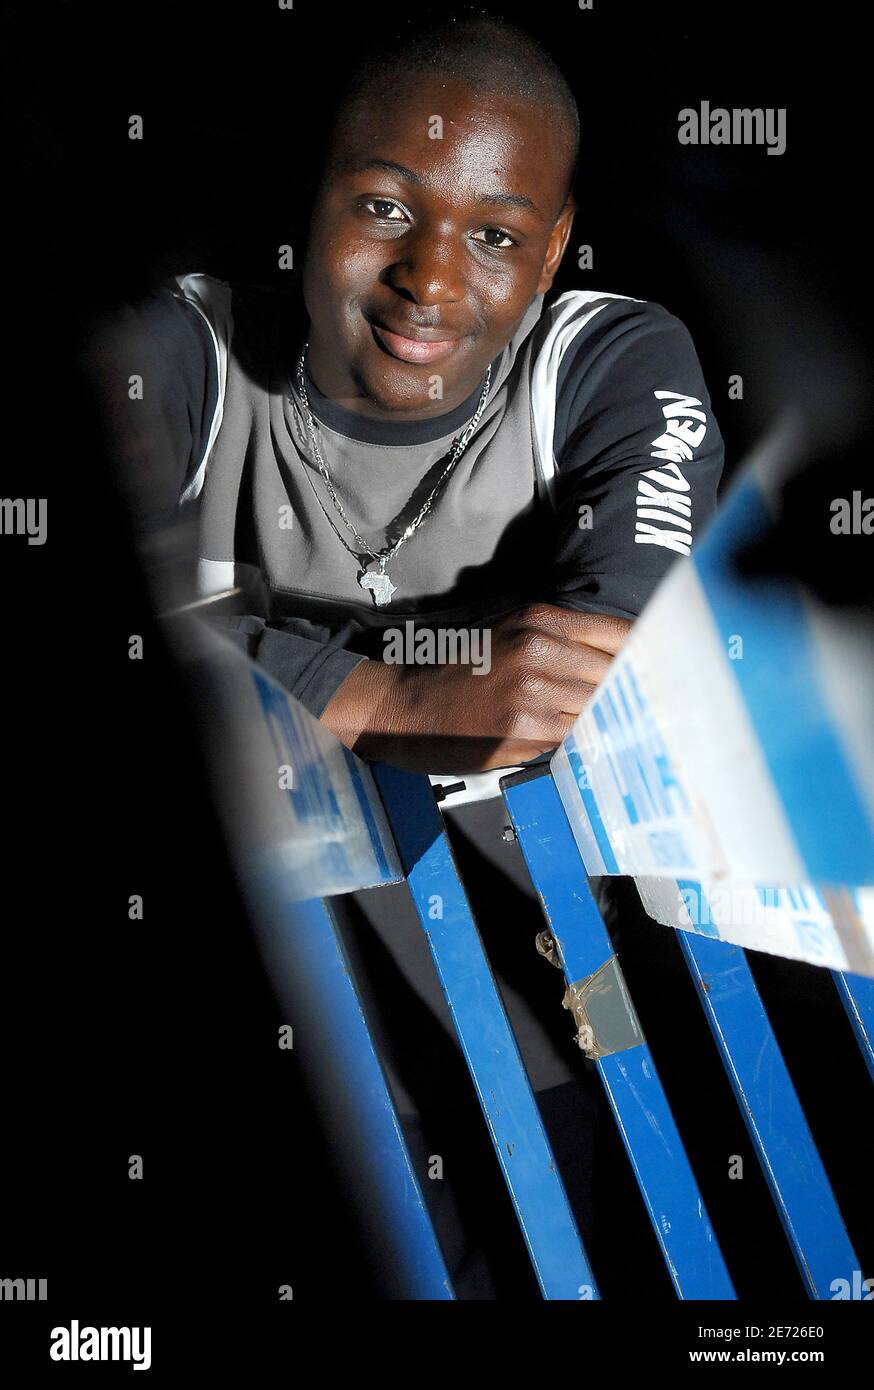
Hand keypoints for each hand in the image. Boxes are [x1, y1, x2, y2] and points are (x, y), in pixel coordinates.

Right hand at [321, 603, 631, 771]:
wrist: (404, 706)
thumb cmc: (459, 673)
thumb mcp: (510, 636)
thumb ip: (564, 645)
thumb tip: (623, 664)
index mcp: (540, 621)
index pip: (621, 634)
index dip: (650, 655)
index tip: (666, 671)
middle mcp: (540, 650)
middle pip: (617, 674)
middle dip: (634, 694)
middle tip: (653, 708)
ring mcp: (533, 692)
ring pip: (599, 710)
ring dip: (609, 722)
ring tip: (619, 730)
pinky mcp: (524, 729)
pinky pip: (574, 739)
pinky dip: (581, 743)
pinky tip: (579, 744)